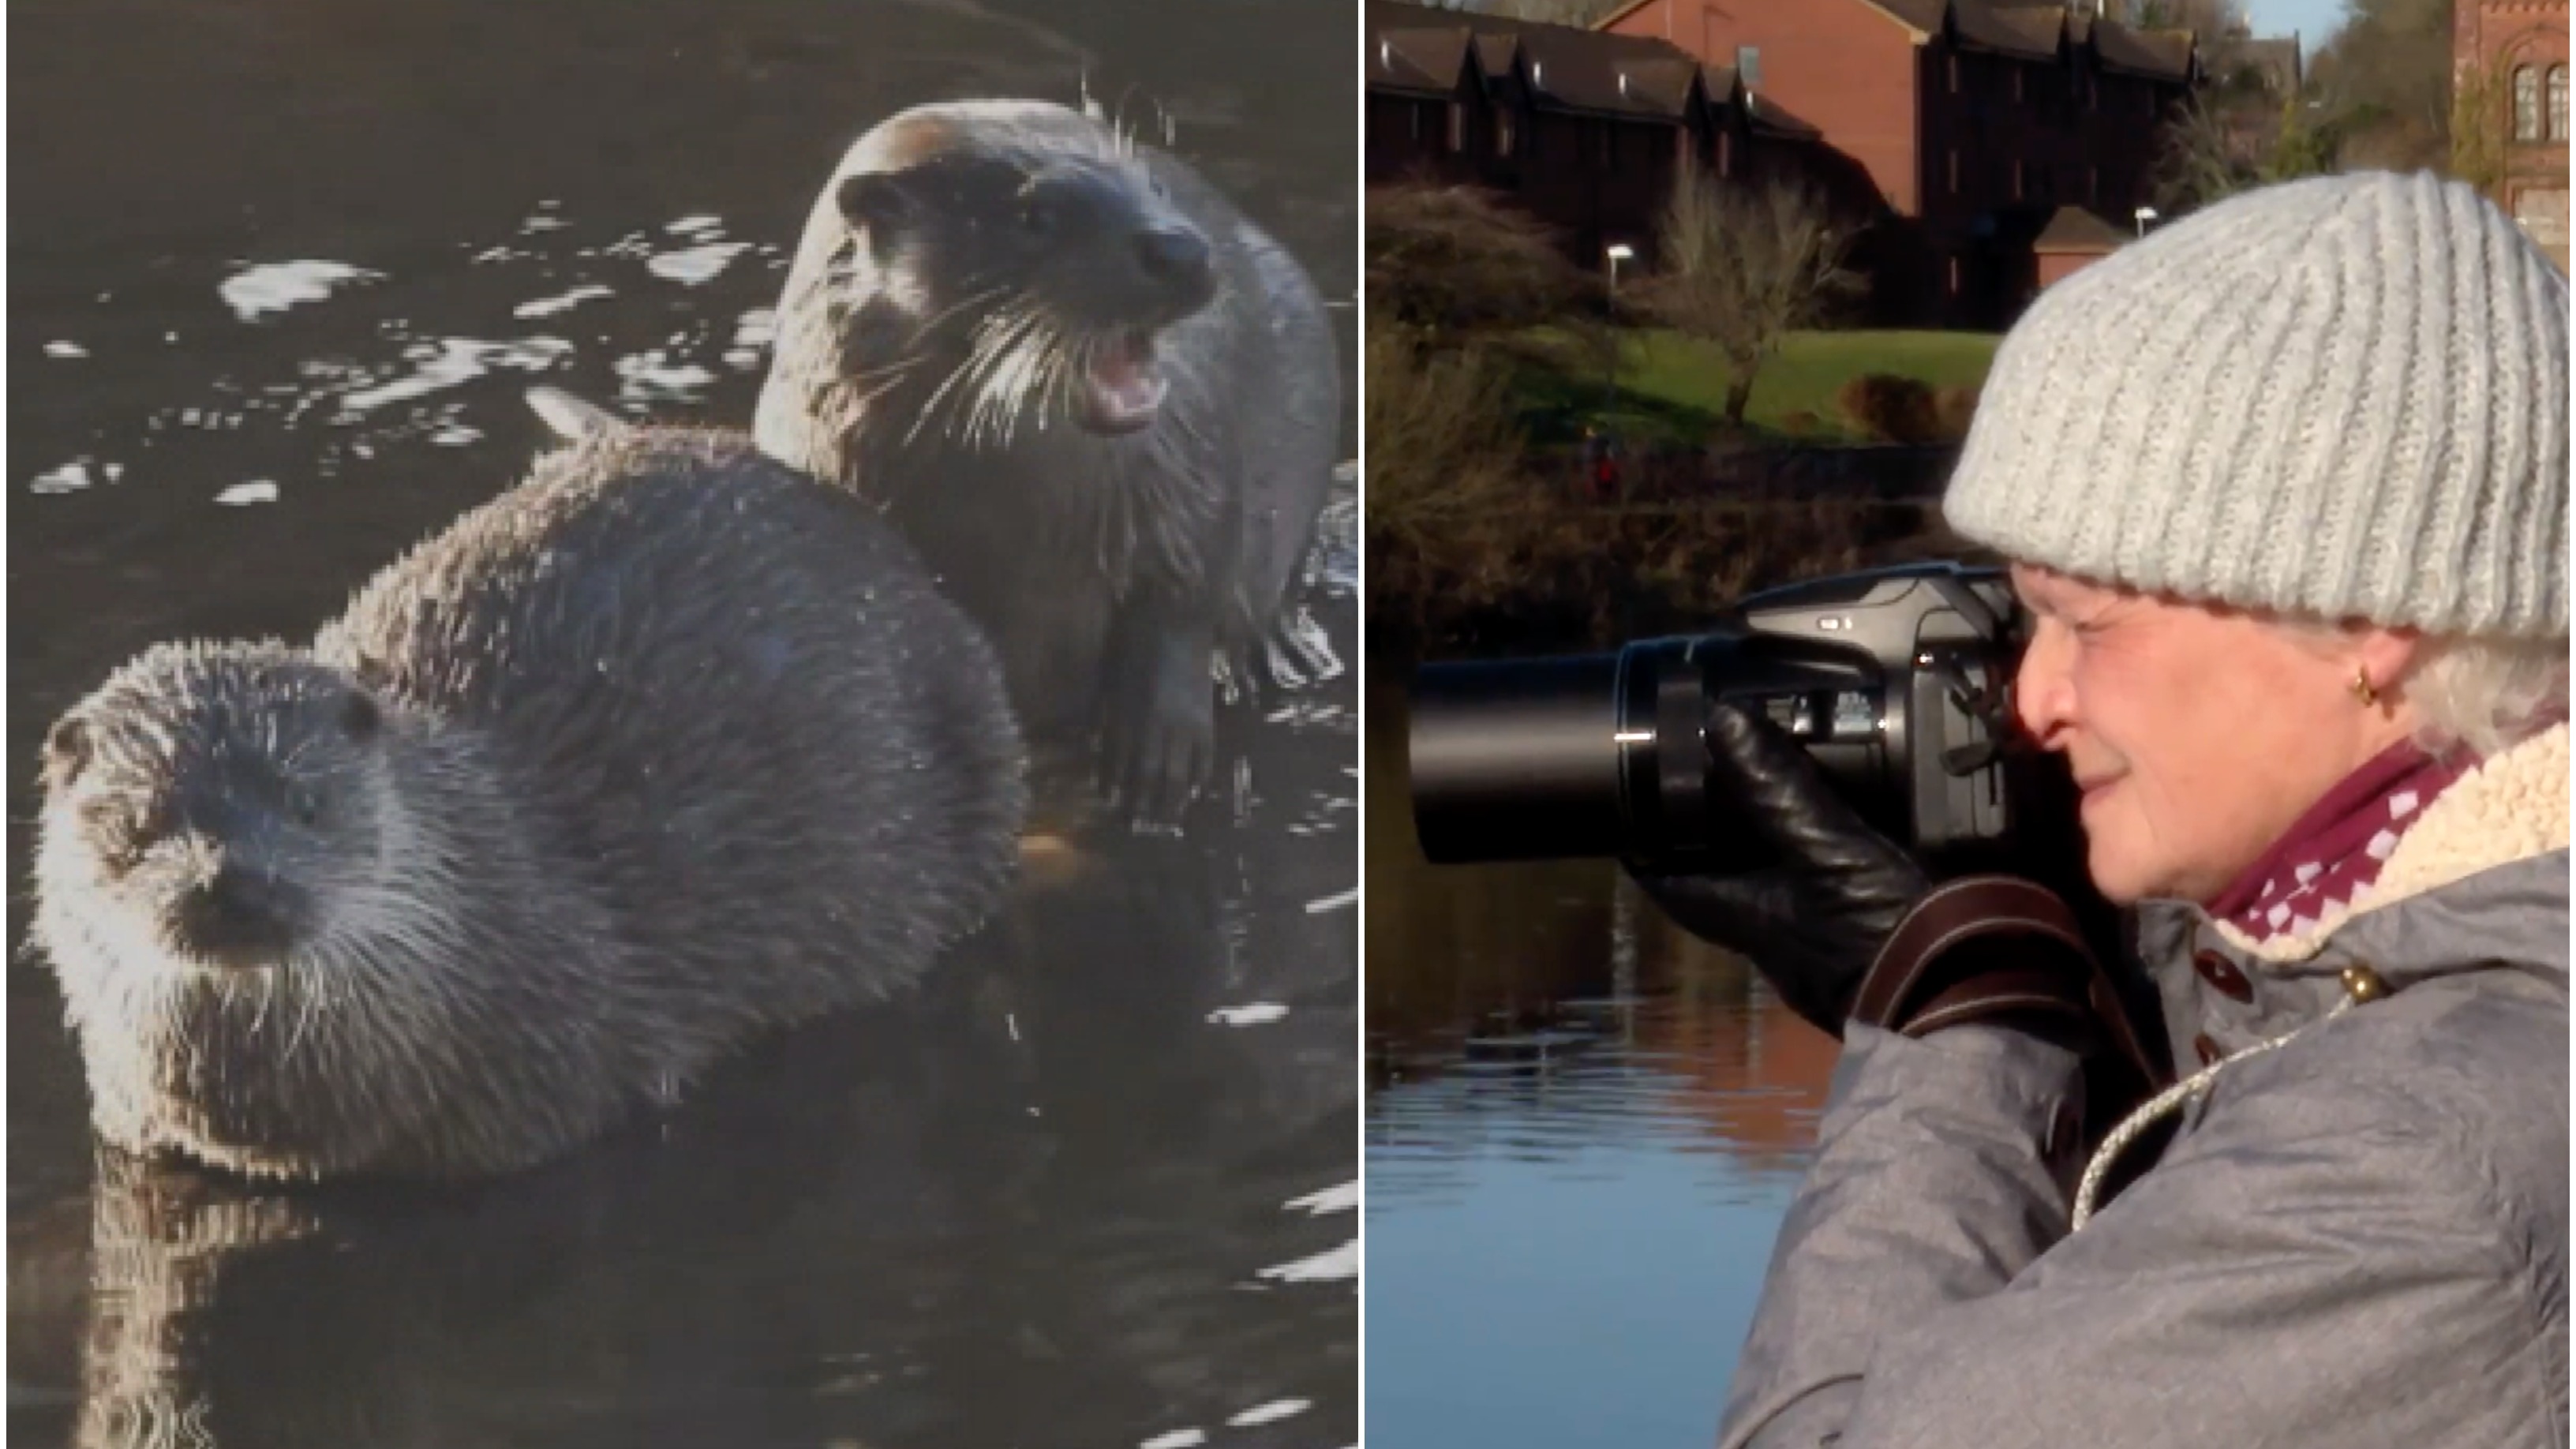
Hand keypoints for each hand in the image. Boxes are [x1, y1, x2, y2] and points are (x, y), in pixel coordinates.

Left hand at [1628, 701, 1929, 1035]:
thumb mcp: (1826, 848)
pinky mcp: (1863, 951)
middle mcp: (1771, 938)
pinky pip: (1826, 899)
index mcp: (1743, 914)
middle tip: (1713, 784)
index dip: (1643, 845)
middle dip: (1710, 838)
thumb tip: (1721, 722)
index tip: (1631, 805)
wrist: (1964, 1008)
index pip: (1665, 880)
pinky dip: (1827, 865)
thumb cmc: (1881, 937)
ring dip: (1773, 849)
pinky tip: (1855, 835)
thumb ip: (1777, 788)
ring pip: (1774, 890)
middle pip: (1717, 883)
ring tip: (1783, 794)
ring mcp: (1817, 950)